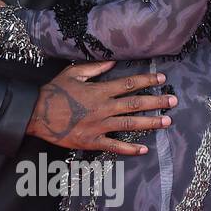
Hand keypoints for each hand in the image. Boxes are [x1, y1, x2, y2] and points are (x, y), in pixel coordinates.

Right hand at [26, 63, 177, 155]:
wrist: (36, 114)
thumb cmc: (54, 92)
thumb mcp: (73, 73)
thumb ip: (95, 68)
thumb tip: (114, 62)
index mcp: (99, 91)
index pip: (128, 84)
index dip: (147, 80)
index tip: (162, 78)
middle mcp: (103, 108)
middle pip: (135, 103)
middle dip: (156, 101)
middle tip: (173, 102)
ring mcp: (99, 126)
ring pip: (130, 124)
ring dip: (150, 123)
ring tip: (166, 121)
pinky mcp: (92, 141)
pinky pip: (114, 146)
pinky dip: (129, 149)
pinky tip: (144, 149)